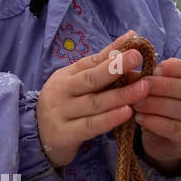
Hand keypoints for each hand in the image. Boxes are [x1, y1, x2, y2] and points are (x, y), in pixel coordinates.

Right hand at [36, 30, 151, 168]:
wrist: (38, 138)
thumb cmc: (66, 108)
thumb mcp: (77, 86)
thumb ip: (101, 71)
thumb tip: (132, 45)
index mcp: (66, 76)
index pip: (92, 61)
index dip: (113, 52)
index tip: (134, 41)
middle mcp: (62, 91)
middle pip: (91, 78)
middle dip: (115, 67)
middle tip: (137, 57)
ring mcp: (62, 113)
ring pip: (94, 103)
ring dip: (120, 95)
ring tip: (143, 88)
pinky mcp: (65, 134)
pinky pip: (90, 126)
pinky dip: (109, 119)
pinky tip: (126, 113)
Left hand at [133, 58, 180, 172]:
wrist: (167, 139)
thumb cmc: (164, 107)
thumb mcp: (158, 89)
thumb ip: (146, 79)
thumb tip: (126, 70)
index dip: (173, 68)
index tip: (155, 69)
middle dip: (163, 87)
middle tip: (141, 87)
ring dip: (157, 106)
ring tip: (137, 104)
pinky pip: (176, 129)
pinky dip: (157, 123)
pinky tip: (141, 119)